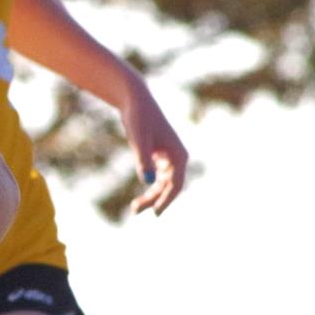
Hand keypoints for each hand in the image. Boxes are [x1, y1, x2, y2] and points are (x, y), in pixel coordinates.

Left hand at [119, 79, 187, 215]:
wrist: (135, 101)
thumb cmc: (139, 118)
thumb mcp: (140, 140)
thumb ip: (144, 160)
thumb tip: (149, 182)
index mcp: (178, 155)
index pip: (176, 184)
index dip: (166, 200)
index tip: (155, 213)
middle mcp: (176, 158)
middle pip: (169, 186)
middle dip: (155, 200)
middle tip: (135, 211)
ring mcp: (168, 157)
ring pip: (162, 184)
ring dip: (151, 196)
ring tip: (135, 208)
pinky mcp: (158, 155)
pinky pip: (157, 177)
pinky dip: (150, 187)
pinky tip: (141, 197)